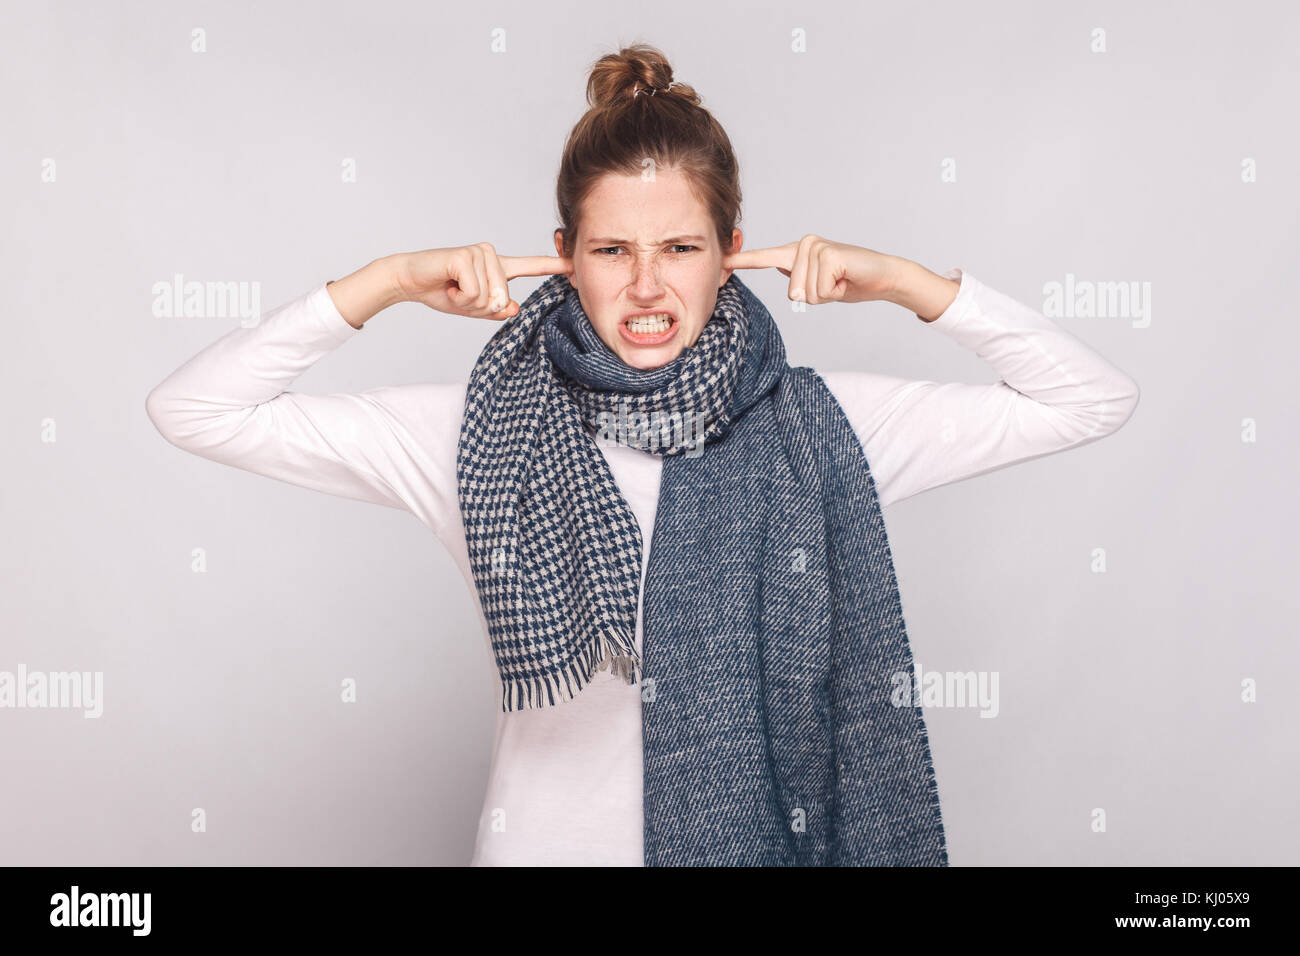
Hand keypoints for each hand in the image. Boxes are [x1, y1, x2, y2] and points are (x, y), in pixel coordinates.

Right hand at [395, 243, 572, 319]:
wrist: (411, 281)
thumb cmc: (443, 292)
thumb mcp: (474, 309)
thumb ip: (496, 311)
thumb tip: (513, 307)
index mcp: (499, 268)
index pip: (531, 267)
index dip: (554, 266)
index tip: (575, 266)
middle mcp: (493, 256)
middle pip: (503, 299)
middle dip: (479, 307)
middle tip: (459, 293)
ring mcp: (480, 253)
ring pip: (489, 297)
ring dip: (466, 301)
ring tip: (452, 286)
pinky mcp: (466, 255)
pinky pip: (474, 292)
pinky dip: (459, 296)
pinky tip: (447, 282)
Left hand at [722, 234, 895, 304]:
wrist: (883, 276)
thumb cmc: (850, 281)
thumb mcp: (818, 285)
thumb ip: (799, 280)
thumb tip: (784, 274)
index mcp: (796, 252)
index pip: (764, 258)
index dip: (742, 262)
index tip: (721, 261)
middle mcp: (803, 245)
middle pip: (793, 292)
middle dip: (815, 297)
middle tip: (834, 284)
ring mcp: (815, 247)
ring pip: (806, 293)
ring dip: (827, 295)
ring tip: (841, 280)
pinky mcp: (829, 254)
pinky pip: (820, 290)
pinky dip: (836, 292)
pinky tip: (846, 278)